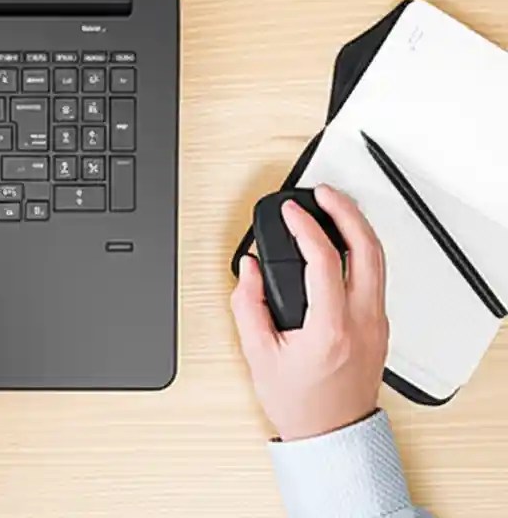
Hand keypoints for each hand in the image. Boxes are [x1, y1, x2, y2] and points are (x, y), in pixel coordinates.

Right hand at [231, 184, 388, 440]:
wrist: (332, 432)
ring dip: (358, 227)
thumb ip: (247, 305)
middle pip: (368, 250)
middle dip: (346, 213)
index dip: (306, 228)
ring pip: (379, 260)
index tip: (290, 211)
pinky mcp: (380, 325)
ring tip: (335, 207)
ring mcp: (377, 323)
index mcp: (331, 328)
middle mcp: (363, 322)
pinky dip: (362, 249)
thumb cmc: (299, 402)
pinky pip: (377, 276)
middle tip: (324, 193)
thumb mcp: (257, 354)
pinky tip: (344, 241)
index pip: (324, 261)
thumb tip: (248, 268)